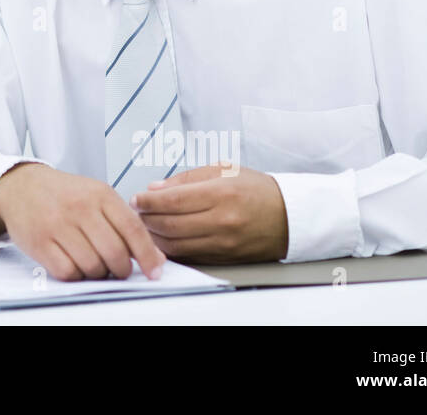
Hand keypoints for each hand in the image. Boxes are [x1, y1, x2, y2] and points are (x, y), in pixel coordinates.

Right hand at [0, 162, 166, 281]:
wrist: (21, 186)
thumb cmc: (65, 194)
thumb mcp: (98, 196)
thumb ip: (126, 223)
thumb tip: (155, 257)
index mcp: (100, 194)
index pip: (133, 229)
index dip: (148, 255)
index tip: (155, 271)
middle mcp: (80, 208)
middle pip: (114, 253)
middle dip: (122, 270)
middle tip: (118, 270)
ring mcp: (57, 225)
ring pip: (92, 266)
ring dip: (99, 274)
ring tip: (94, 265)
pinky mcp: (39, 242)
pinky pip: (68, 272)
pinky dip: (76, 275)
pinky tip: (75, 265)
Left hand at [131, 165, 287, 262]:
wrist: (290, 215)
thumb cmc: (256, 189)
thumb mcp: (223, 170)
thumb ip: (186, 179)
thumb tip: (155, 189)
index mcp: (221, 193)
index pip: (173, 200)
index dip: (148, 201)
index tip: (136, 199)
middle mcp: (223, 220)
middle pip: (171, 224)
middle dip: (147, 219)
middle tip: (137, 212)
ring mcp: (225, 242)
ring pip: (177, 244)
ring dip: (155, 236)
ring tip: (147, 225)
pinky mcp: (226, 257)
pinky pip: (190, 256)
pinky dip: (172, 249)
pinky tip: (164, 239)